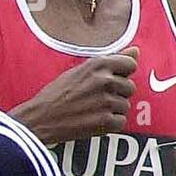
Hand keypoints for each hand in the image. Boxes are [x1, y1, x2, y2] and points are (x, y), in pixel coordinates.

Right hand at [15, 46, 137, 143]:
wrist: (38, 119)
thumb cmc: (56, 94)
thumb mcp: (79, 71)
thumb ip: (110, 60)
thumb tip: (136, 51)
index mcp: (97, 65)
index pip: (130, 64)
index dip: (121, 74)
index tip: (108, 81)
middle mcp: (104, 81)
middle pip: (129, 87)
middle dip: (116, 94)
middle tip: (94, 99)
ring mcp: (106, 101)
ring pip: (124, 106)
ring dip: (111, 110)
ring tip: (90, 110)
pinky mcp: (105, 121)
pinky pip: (120, 121)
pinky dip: (108, 124)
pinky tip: (91, 121)